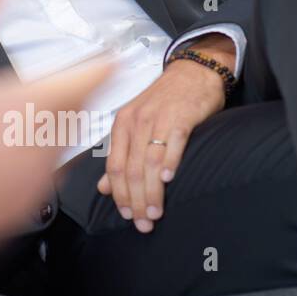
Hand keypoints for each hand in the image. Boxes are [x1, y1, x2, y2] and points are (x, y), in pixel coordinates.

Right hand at [0, 0, 114, 272]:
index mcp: (25, 108)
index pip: (87, 79)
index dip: (102, 62)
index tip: (111, 55)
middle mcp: (36, 152)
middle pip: (73, 118)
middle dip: (69, 98)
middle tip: (61, 85)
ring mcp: (24, 190)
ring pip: (54, 154)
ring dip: (46, 135)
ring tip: (23, 122)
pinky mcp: (6, 218)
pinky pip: (30, 187)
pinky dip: (21, 169)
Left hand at [96, 35, 232, 232]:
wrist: (192, 72)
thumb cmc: (166, 101)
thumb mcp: (137, 124)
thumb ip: (121, 155)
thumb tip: (104, 187)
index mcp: (121, 124)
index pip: (114, 166)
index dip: (119, 194)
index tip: (125, 215)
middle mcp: (135, 121)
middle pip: (130, 168)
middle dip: (135, 200)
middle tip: (143, 223)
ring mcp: (158, 118)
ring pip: (148, 161)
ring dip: (152, 191)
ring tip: (156, 213)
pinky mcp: (182, 116)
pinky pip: (172, 141)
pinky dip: (169, 161)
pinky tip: (169, 179)